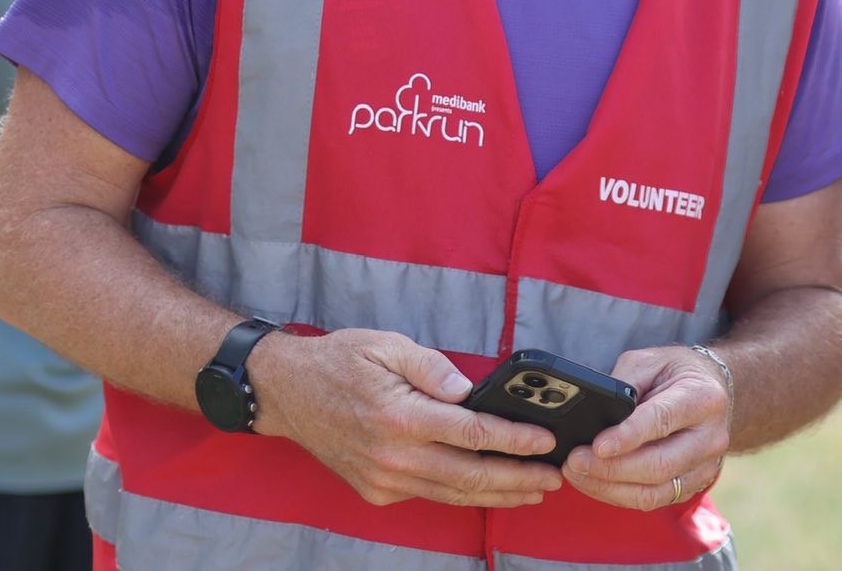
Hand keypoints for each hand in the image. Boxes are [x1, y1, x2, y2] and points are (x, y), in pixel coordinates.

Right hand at [249, 328, 563, 506]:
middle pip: (471, 476)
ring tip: (533, 490)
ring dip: (498, 495)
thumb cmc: (340, 361)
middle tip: (554, 477)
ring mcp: (384, 478)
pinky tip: (488, 489)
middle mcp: (394, 455)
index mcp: (401, 416)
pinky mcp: (377, 490)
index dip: (516, 441)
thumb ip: (432, 367)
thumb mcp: (387, 345)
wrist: (287, 392)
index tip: (546, 442)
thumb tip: (470, 388)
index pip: (475, 434)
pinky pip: (429, 494)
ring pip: (453, 494)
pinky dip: (463, 494)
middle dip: (519, 479)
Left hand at [563, 342, 729, 508]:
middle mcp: (710, 436)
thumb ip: (624, 386)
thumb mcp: (649, 362)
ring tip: (577, 473)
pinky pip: (653, 500)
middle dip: (610, 468)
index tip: (598, 445)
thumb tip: (591, 414)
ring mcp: (705, 466)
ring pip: (654, 491)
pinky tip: (595, 482)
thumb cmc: (676, 373)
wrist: (712, 390)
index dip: (628, 436)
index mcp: (703, 397)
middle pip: (658, 465)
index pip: (662, 420)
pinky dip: (618, 495)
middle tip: (575, 461)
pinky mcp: (693, 485)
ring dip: (609, 487)